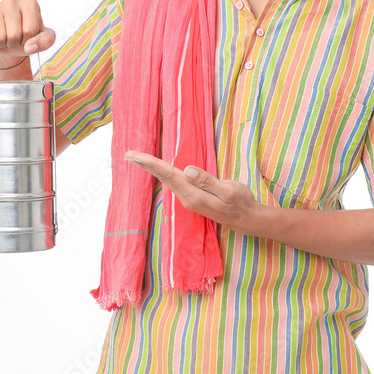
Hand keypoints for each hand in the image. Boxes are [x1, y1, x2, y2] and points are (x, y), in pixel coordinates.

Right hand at [0, 0, 55, 64]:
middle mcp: (11, 1)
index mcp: (29, 3)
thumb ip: (45, 41)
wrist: (9, 41)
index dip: (29, 39)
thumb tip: (30, 46)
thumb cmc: (26, 36)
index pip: (30, 29)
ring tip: (5, 38)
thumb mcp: (43, 38)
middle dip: (15, 42)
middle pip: (14, 34)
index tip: (27, 36)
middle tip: (14, 38)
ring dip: (2, 44)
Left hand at [125, 150, 261, 233]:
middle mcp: (187, 198)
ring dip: (151, 169)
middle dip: (145, 165)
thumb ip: (207, 180)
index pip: (168, 174)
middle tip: (127, 154)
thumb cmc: (240, 202)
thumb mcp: (228, 190)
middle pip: (162, 177)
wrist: (246, 219)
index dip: (150, 163)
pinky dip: (162, 173)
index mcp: (193, 195)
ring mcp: (189, 199)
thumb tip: (187, 170)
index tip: (134, 156)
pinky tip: (157, 170)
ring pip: (166, 180)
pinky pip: (173, 182)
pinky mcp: (193, 198)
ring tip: (138, 159)